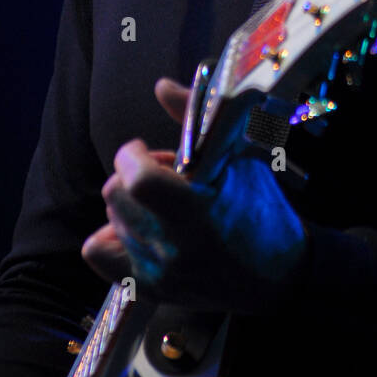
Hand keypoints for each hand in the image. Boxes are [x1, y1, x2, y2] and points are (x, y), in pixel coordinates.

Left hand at [81, 77, 310, 314]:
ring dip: (129, 204)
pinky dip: (112, 235)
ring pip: (109, 218)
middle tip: (164, 176)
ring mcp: (158, 272)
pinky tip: (140, 230)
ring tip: (161, 205)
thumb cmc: (261, 207)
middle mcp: (173, 245)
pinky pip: (98, 252)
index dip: (132, 156)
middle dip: (132, 175)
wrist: (278, 274)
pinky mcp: (150, 290)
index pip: (137, 178)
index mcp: (197, 210)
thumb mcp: (239, 155)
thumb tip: (160, 86)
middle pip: (115, 193)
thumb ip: (197, 118)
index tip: (145, 150)